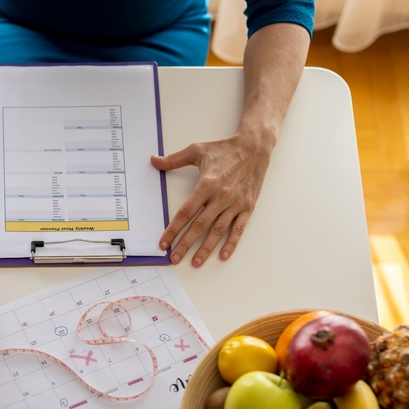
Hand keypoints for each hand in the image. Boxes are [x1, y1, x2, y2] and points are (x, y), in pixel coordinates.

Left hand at [151, 132, 272, 266]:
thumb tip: (154, 161)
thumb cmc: (225, 149)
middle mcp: (221, 196)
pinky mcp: (247, 206)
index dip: (173, 229)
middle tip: (175, 258)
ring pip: (218, 230)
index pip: (185, 212)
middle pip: (199, 225)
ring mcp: (235, 203)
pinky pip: (239, 228)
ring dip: (206, 248)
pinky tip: (223, 255)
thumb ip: (174, 159)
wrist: (254, 146)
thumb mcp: (197, 150)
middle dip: (185, 244)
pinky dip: (231, 243)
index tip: (164, 242)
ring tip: (195, 262)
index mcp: (206, 184)